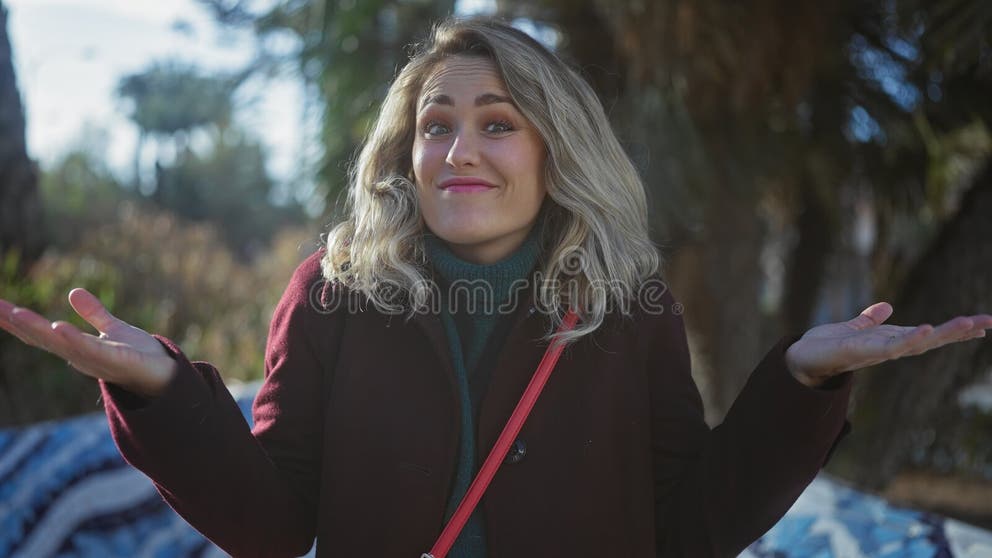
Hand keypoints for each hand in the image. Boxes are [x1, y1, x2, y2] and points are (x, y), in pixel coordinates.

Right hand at [0, 288, 176, 397]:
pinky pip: (92, 350)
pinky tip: (58, 327)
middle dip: (17, 323)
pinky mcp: (118, 362)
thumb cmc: (140, 356)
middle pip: (42, 338)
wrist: (168, 376)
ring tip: (16, 313)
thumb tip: (73, 292)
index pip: (40, 333)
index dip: (17, 321)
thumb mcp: (113, 329)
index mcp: (76, 348)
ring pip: (62, 344)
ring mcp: (97, 360)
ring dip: (38, 329)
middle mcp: (80, 356)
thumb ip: (95, 314)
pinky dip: (75, 340)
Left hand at [784, 302, 991, 387]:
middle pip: (930, 340)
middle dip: (958, 332)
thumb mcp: (853, 328)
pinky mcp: (860, 352)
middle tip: (988, 322)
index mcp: (889, 341)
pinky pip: (889, 347)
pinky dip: (907, 339)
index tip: (982, 325)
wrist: (799, 359)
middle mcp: (888, 349)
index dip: (952, 330)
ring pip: (916, 343)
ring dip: (942, 334)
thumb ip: (869, 320)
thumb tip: (885, 306)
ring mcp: (877, 352)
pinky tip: (924, 330)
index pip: (927, 335)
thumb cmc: (825, 346)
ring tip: (968, 323)